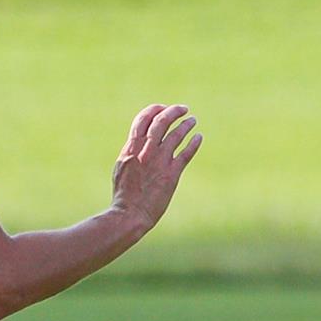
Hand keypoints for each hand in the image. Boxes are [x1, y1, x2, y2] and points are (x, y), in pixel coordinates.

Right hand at [112, 104, 202, 232]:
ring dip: (185, 125)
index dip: (154, 110)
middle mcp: (145, 151)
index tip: (162, 107)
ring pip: (175, 136)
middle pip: (160, 122)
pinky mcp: (171, 174)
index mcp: (130, 148)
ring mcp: (159, 162)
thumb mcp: (121, 167)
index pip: (142, 121)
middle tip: (183, 108)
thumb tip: (136, 143)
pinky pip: (185, 154)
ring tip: (193, 120)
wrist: (129, 213)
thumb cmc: (124, 195)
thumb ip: (130, 153)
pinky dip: (193, 143)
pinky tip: (199, 137)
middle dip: (172, 112)